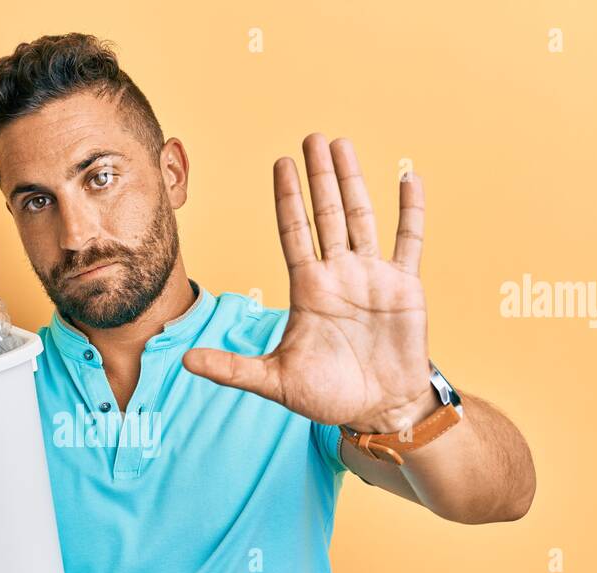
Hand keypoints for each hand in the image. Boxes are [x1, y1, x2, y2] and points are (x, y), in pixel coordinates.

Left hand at [183, 134, 435, 434]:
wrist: (377, 410)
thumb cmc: (327, 396)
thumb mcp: (274, 382)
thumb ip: (232, 368)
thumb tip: (185, 361)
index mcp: (308, 289)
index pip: (294, 232)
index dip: (287, 199)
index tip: (280, 163)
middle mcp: (339, 274)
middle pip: (327, 214)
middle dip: (319, 177)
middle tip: (311, 138)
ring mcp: (372, 277)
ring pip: (363, 217)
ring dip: (354, 181)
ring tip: (343, 145)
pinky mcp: (405, 287)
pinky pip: (409, 241)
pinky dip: (412, 211)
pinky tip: (409, 179)